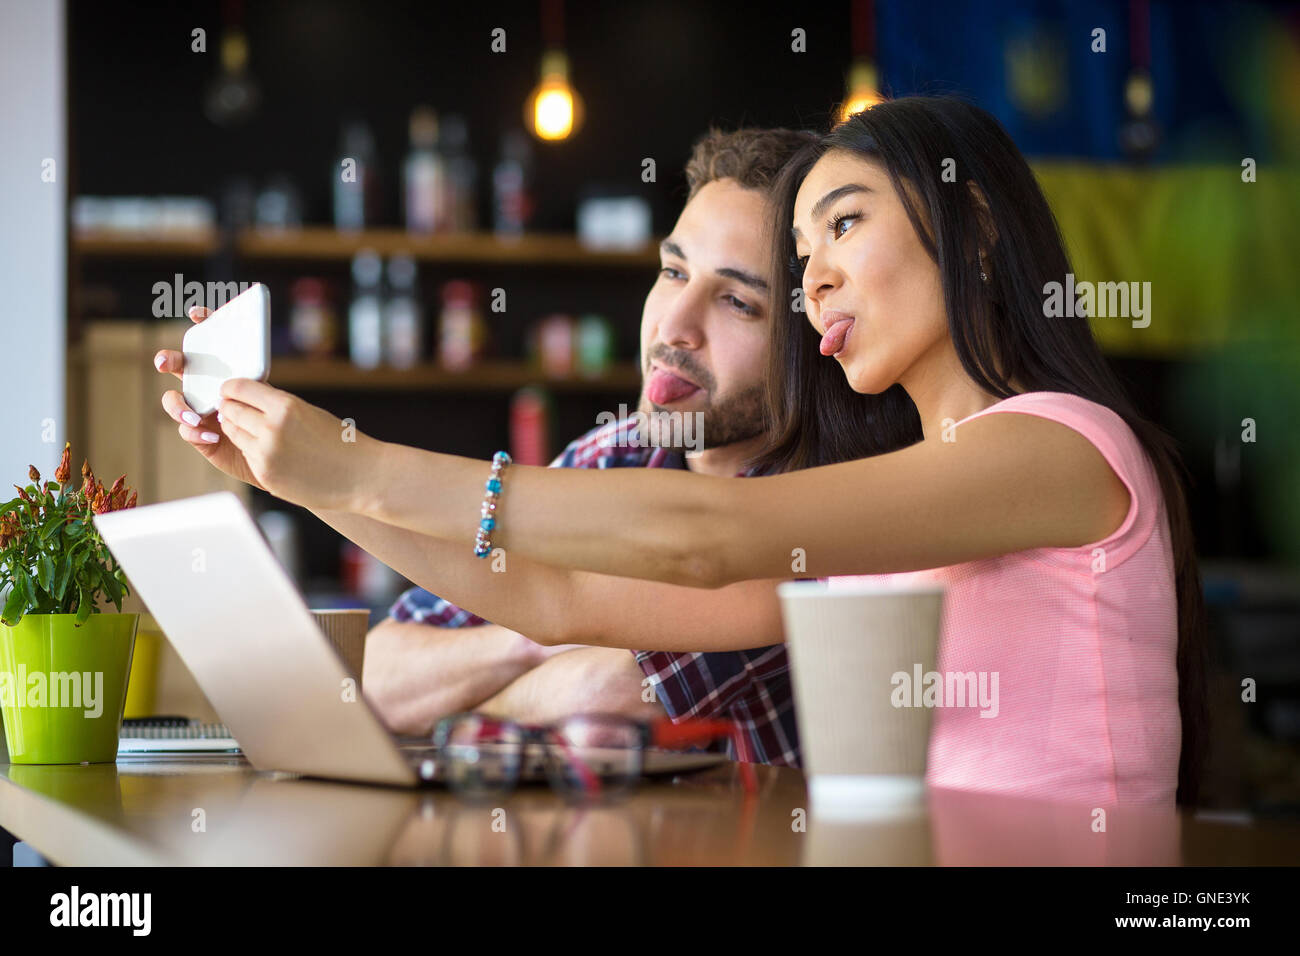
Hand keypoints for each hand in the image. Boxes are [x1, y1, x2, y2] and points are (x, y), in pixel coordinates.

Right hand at [154, 305, 265, 491]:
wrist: (280, 453)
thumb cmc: (274, 419)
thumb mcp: (269, 393)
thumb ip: (257, 380)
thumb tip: (251, 360)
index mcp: (221, 369)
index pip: (208, 339)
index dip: (201, 322)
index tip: (197, 313)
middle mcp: (204, 385)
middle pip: (178, 366)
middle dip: (167, 359)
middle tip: (164, 361)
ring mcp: (198, 409)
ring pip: (174, 402)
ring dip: (178, 406)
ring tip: (195, 415)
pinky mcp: (200, 435)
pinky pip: (187, 431)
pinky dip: (195, 432)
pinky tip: (213, 435)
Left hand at [215, 376, 377, 511]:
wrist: (362, 477)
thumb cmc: (341, 442)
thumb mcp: (308, 412)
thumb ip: (277, 405)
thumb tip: (247, 395)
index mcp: (285, 406)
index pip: (238, 389)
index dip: (230, 389)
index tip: (229, 391)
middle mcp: (271, 428)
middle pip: (230, 411)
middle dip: (231, 409)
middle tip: (234, 409)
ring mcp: (266, 454)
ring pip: (234, 434)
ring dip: (239, 430)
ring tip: (255, 431)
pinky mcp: (265, 475)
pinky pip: (247, 456)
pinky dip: (253, 452)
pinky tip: (271, 452)